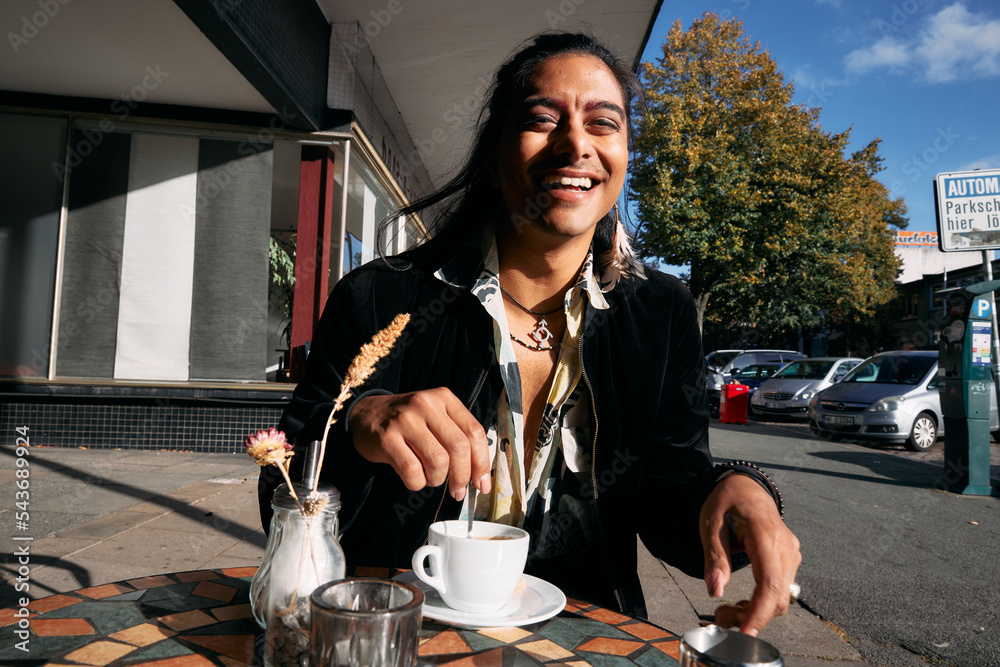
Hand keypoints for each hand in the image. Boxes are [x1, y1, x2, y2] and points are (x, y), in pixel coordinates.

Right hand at [349, 388, 490, 500]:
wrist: (366, 415)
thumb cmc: (408, 422)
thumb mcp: (435, 418)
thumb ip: (458, 438)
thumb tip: (478, 476)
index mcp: (444, 398)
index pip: (474, 432)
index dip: (482, 462)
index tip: (481, 483)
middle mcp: (426, 404)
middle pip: (458, 447)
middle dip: (462, 476)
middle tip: (457, 490)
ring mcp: (405, 420)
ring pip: (437, 461)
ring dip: (437, 479)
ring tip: (431, 478)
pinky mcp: (387, 437)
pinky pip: (412, 470)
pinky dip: (417, 482)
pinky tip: (414, 478)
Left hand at [699, 473, 800, 635]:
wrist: (746, 484)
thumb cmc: (727, 500)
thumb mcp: (711, 523)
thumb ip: (715, 557)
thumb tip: (715, 591)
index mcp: (766, 535)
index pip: (770, 584)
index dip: (759, 613)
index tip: (744, 633)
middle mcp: (786, 547)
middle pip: (778, 596)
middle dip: (752, 617)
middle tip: (720, 618)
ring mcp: (791, 553)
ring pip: (781, 597)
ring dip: (756, 611)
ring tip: (726, 610)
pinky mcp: (789, 558)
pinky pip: (781, 588)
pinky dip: (763, 601)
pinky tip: (742, 602)